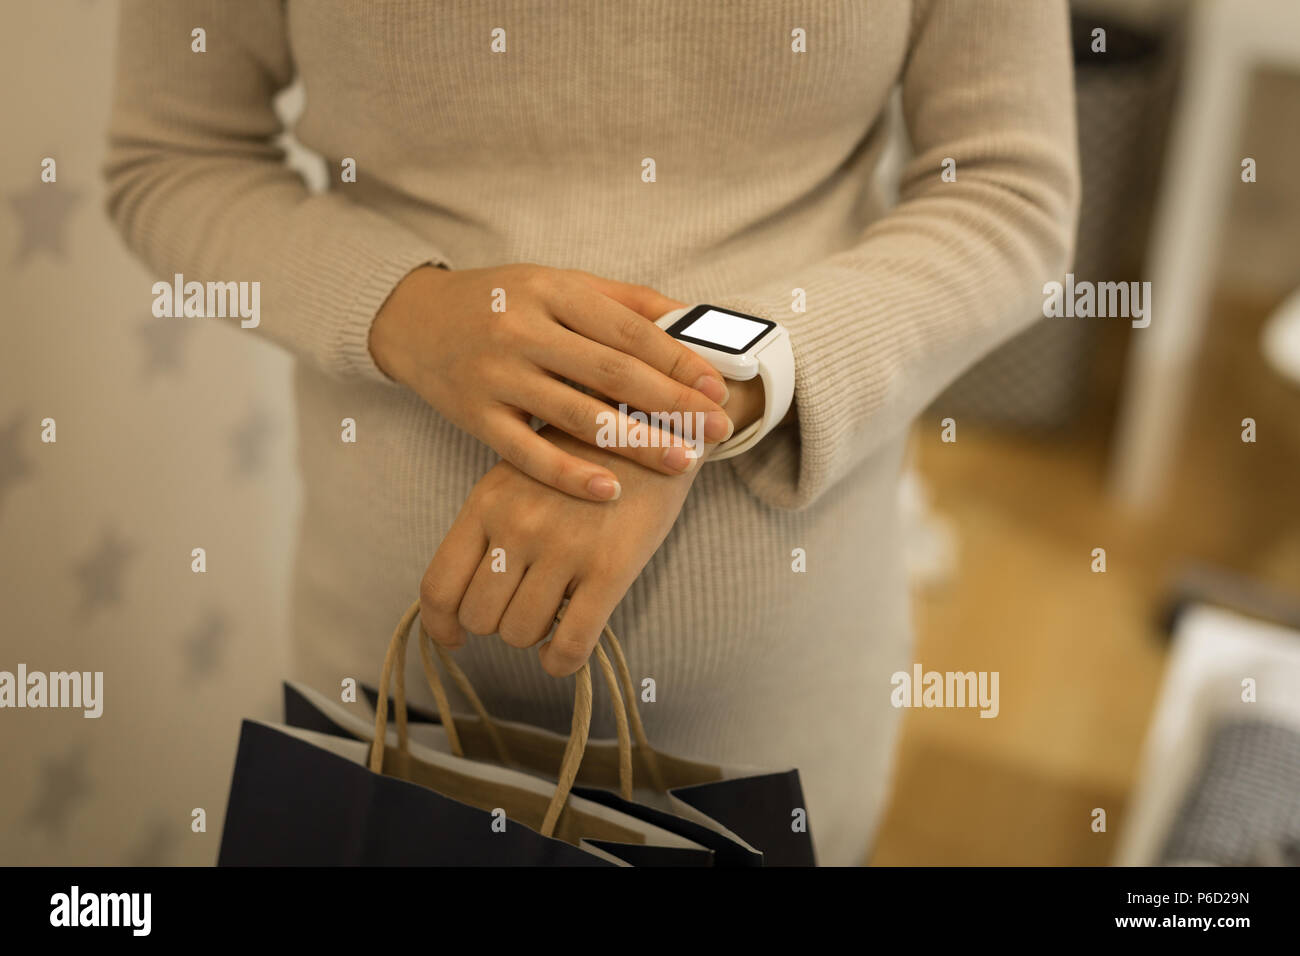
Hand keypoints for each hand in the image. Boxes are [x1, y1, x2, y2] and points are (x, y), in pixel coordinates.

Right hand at [368, 263, 734, 500]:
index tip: (717, 389)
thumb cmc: (504, 301)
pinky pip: (528, 452)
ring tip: (682, 461)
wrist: (416, 319)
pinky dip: (570, 474)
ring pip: (577, 415)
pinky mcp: (474, 415)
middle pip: (612, 373)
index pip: (629, 331)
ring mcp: (497, 375)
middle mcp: (524, 329)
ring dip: (636, 443)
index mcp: (554, 290)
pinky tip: (610, 492)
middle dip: (672, 404)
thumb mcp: (560, 284)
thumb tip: (695, 318)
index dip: (678, 361)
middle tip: (718, 430)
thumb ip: (626, 301)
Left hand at [419, 425, 703, 676]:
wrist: (659, 426)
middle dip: (499, 623)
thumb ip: (492, 522)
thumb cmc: (588, 453)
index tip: (456, 637)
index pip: (440, 586)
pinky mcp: (609, 568)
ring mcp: (562, 547)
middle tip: (525, 608)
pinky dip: (562, 660)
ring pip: (520, 633)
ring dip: (534, 636)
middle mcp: (517, 526)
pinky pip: (570, 643)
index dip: (443, 624)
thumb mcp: (522, 471)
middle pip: (479, 616)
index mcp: (487, 503)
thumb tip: (474, 588)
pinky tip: (566, 654)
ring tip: (555, 613)